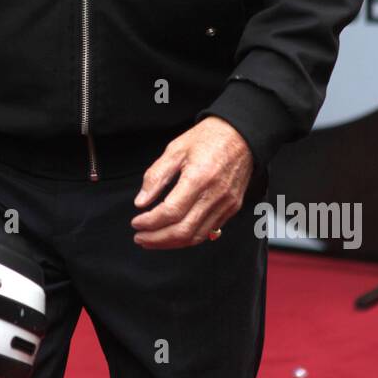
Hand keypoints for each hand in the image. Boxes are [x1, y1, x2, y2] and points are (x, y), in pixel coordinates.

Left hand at [131, 117, 254, 248]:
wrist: (240, 135)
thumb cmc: (208, 138)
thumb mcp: (175, 149)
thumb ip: (156, 176)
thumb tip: (141, 202)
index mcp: (198, 177)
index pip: (171, 211)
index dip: (150, 222)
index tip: (136, 222)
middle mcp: (214, 195)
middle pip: (183, 230)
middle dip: (157, 239)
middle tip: (140, 237)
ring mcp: (226, 204)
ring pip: (196, 236)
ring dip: (171, 243)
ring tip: (152, 240)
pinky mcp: (231, 208)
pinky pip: (208, 231)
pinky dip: (188, 237)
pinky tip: (173, 235)